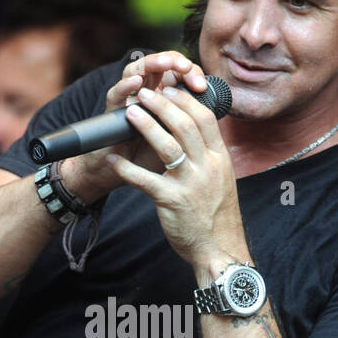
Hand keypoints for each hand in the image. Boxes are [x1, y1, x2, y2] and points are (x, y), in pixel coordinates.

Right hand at [61, 51, 207, 201]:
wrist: (120, 174)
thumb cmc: (152, 157)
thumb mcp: (178, 138)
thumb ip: (191, 121)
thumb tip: (218, 106)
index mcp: (163, 95)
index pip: (178, 71)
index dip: (191, 72)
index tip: (202, 85)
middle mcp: (144, 91)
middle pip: (159, 64)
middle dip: (174, 62)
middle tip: (186, 66)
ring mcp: (127, 98)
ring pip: (137, 69)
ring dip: (152, 64)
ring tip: (165, 63)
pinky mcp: (111, 110)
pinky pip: (116, 92)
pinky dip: (125, 85)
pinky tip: (136, 82)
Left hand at [103, 83, 246, 268]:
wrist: (219, 250)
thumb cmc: (217, 216)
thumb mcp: (222, 180)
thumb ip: (209, 156)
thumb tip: (197, 133)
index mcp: (220, 159)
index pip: (205, 119)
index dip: (186, 100)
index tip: (169, 88)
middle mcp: (207, 167)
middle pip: (185, 125)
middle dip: (162, 105)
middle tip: (144, 93)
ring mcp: (190, 184)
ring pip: (167, 145)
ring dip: (145, 125)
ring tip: (130, 112)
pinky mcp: (172, 201)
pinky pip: (145, 180)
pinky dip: (127, 168)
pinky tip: (115, 160)